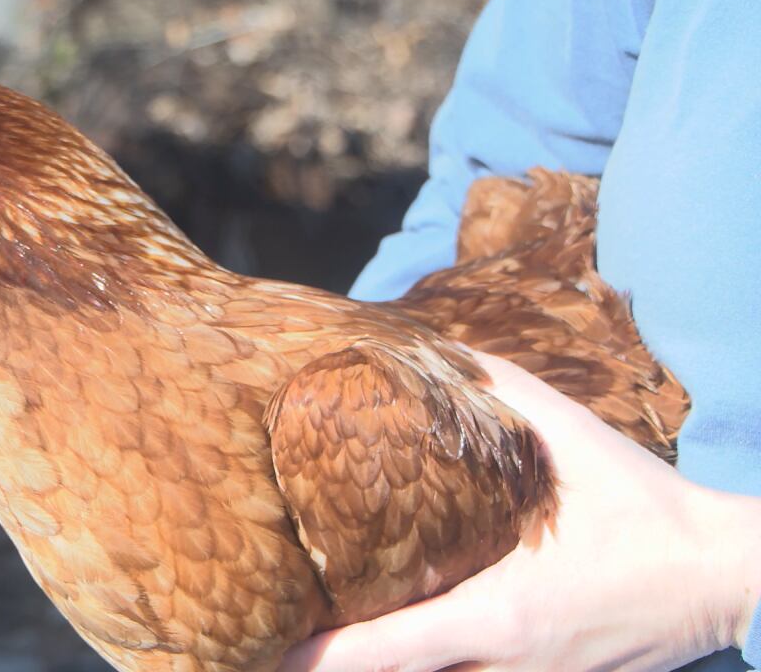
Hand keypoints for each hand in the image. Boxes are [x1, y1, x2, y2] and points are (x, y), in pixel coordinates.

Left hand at [281, 351, 760, 671]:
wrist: (722, 577)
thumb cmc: (644, 507)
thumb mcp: (572, 437)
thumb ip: (500, 389)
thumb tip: (433, 348)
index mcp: (499, 615)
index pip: (387, 652)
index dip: (321, 659)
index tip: (271, 652)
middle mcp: (504, 663)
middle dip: (336, 665)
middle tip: (278, 634)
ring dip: (386, 665)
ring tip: (326, 637)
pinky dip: (431, 664)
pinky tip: (407, 635)